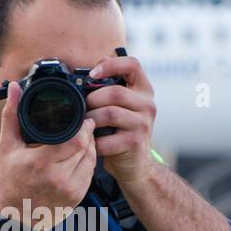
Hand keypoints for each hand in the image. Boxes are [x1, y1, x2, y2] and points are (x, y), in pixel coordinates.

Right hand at [0, 81, 97, 230]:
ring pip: (91, 161)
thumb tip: (14, 88)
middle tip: (85, 125)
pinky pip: (90, 175)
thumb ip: (12, 115)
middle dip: (88, 135)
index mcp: (42, 163)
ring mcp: (70, 191)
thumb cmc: (9, 181)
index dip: (84, 127)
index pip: (76, 140)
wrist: (15, 218)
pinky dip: (88, 163)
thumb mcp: (7, 147)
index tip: (83, 118)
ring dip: (90, 148)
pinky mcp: (77, 199)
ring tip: (83, 140)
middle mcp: (59, 178)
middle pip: (86, 148)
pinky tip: (80, 157)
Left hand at [85, 53, 158, 188]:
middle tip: (82, 109)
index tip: (92, 74)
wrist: (135, 165)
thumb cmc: (122, 132)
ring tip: (84, 124)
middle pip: (116, 92)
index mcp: (144, 90)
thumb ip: (110, 87)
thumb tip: (93, 68)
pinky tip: (90, 142)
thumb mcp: (121, 106)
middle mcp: (148, 105)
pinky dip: (93, 141)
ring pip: (110, 113)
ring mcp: (143, 124)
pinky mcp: (135, 143)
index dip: (111, 64)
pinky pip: (107, 139)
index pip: (133, 65)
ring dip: (91, 119)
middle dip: (93, 99)